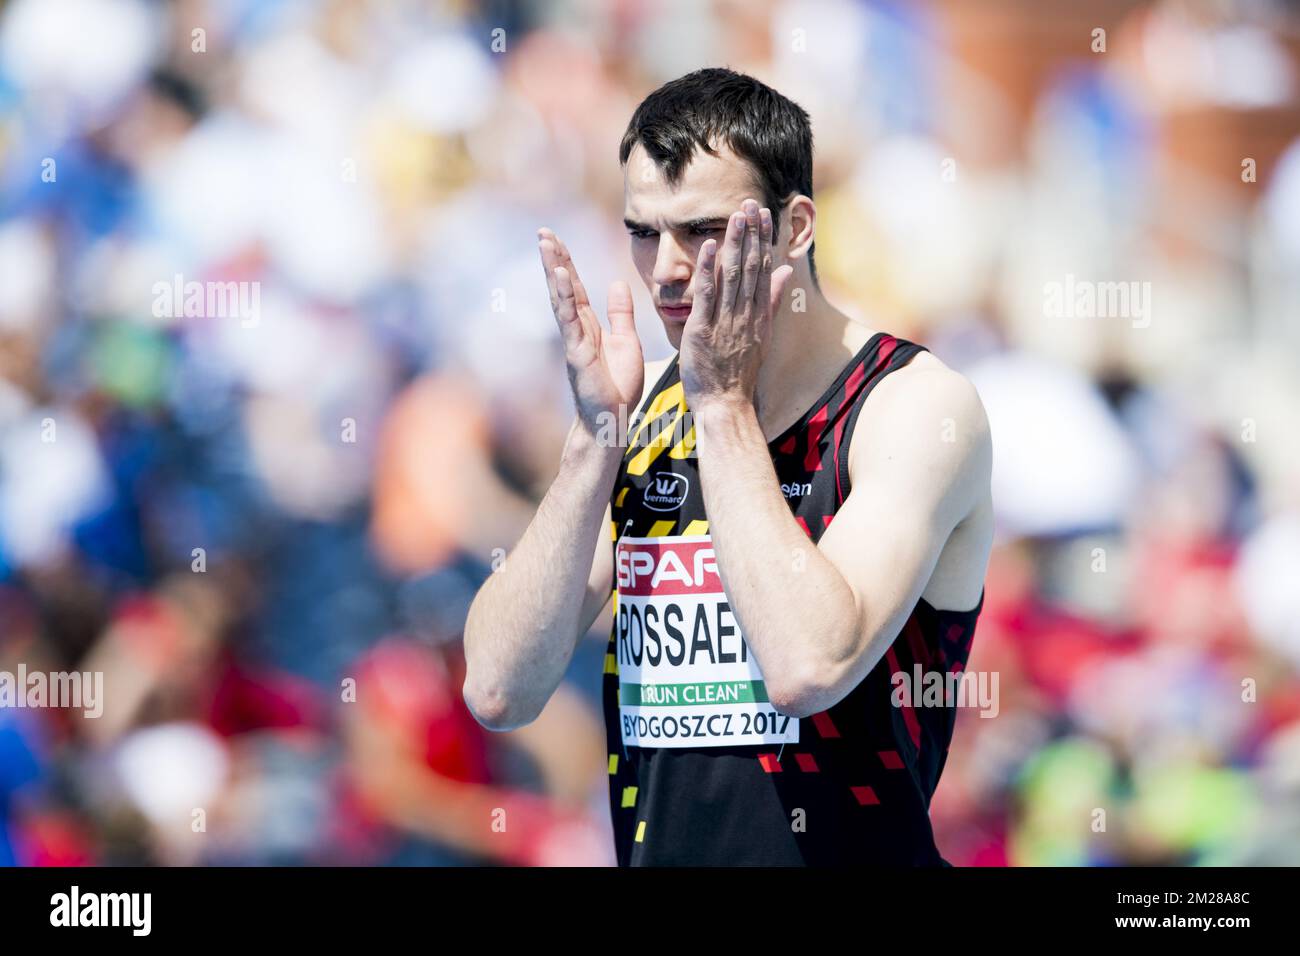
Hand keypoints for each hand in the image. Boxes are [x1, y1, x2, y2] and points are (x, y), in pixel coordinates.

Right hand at [538, 228, 644, 434]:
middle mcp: (577, 329)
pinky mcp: (576, 351)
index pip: (575, 288)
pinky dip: (562, 295)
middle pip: (562, 287)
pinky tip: (558, 274)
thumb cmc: (617, 386)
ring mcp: (574, 339)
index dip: (566, 263)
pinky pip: (569, 319)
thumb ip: (620, 313)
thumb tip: (616, 283)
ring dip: (552, 269)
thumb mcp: (627, 340)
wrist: (613, 418)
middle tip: (542, 231)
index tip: (556, 239)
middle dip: (553, 258)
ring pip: (560, 298)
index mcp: (589, 326)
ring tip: (545, 243)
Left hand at [678, 199, 794, 410]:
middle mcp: (745, 314)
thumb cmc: (738, 373)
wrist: (726, 404)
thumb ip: (771, 301)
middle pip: (751, 267)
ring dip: (735, 244)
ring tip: (737, 215)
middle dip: (751, 234)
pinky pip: (708, 295)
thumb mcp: (761, 334)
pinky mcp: (703, 330)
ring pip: (733, 276)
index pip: (763, 269)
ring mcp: (726, 322)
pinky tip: (712, 246)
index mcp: (758, 314)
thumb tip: (784, 270)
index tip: (764, 215)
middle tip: (751, 203)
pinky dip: (710, 270)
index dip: (763, 240)